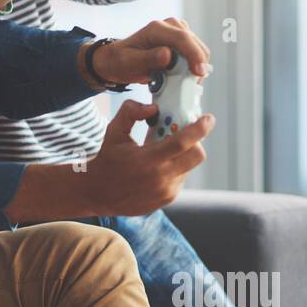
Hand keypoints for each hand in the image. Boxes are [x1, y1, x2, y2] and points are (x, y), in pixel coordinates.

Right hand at [87, 99, 214, 215]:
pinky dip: (175, 168)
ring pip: (189, 167)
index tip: (209, 118)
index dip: (200, 129)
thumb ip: (131, 113)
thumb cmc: (108, 160)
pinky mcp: (167, 199)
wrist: (98, 193)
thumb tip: (153, 107)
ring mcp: (165, 191)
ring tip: (164, 151)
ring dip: (183, 155)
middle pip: (196, 156)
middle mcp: (159, 178)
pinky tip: (158, 166)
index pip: (182, 142)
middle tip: (186, 134)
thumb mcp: (114, 132)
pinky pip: (181, 178)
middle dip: (197, 142)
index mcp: (146, 160)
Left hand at [90, 18, 210, 85]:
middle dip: (197, 65)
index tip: (199, 73)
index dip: (194, 55)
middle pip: (195, 44)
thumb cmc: (121, 61)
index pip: (182, 38)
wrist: (118, 60)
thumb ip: (148, 59)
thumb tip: (168, 55)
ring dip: (195, 67)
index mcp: (156, 28)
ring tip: (182, 82)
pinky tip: (182, 76)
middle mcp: (170, 25)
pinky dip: (192, 66)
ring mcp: (177, 31)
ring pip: (198, 49)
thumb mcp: (130, 63)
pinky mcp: (181, 40)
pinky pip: (195, 53)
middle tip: (191, 85)